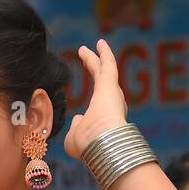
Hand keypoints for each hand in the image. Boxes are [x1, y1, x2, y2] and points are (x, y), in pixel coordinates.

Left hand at [65, 38, 128, 160]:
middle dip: (97, 68)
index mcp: (104, 117)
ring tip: (94, 46)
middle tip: (88, 54)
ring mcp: (112, 94)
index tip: (87, 85)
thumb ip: (77, 127)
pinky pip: (107, 65)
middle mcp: (112, 105)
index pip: (99, 99)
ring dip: (99, 59)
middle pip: (104, 81)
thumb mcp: (76, 138)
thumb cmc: (87, 146)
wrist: (102, 146)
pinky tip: (99, 43)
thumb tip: (78, 118)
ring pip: (105, 72)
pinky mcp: (109, 85)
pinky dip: (104, 54)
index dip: (92, 92)